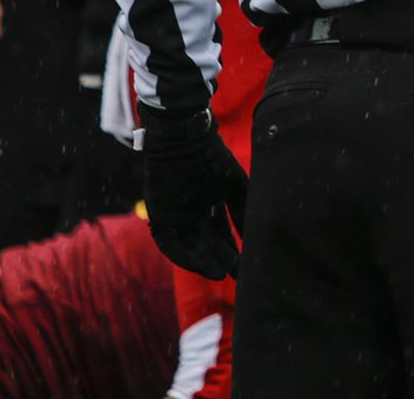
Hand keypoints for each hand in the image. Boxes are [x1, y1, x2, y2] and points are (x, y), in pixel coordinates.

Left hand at [138, 105, 247, 279]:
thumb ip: (242, 210)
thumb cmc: (212, 157)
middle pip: (207, 244)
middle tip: (237, 274)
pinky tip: (200, 265)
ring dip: (203, 262)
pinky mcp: (159, 217)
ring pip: (188, 247)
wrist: (184, 139)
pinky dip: (183, 256)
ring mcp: (175, 217)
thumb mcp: (234, 185)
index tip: (247, 265)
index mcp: (209, 205)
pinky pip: (169, 243)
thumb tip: (253, 234)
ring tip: (220, 274)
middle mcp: (192, 214)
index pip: (222, 235)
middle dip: (221, 260)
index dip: (233, 251)